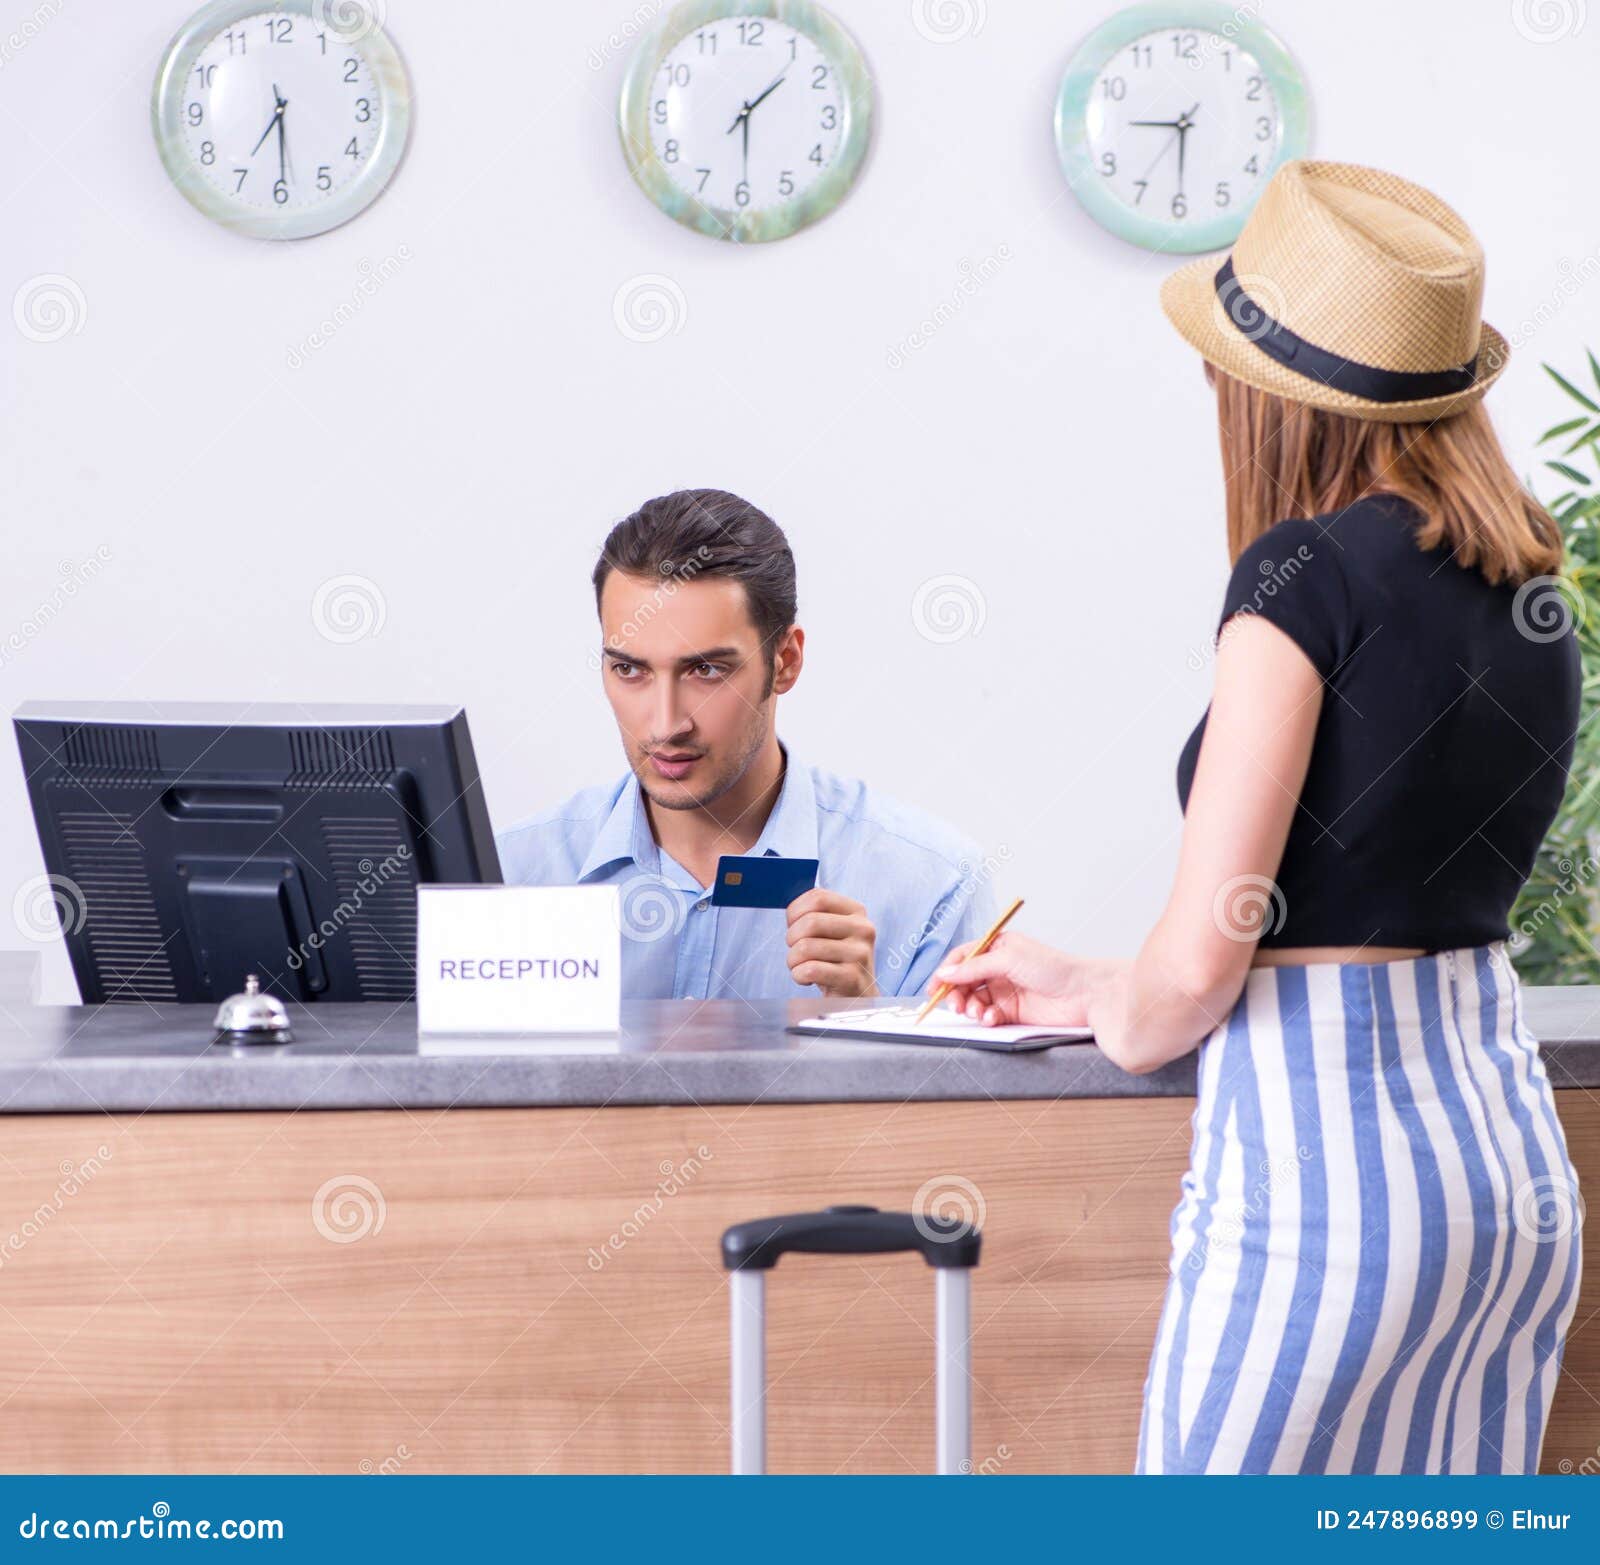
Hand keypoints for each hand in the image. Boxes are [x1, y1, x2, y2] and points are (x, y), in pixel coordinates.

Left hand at [786, 887, 876, 997]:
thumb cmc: (835, 960)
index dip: (795, 912)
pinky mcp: (852, 978)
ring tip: (801, 967)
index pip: (818, 897)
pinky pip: (810, 970)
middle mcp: (863, 929)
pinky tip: (807, 979)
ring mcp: (860, 954)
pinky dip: (798, 975)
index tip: (794, 926)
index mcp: (857, 912)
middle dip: (792, 938)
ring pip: (806, 947)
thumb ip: (815, 914)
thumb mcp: (831, 931)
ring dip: (793, 960)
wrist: (856, 997)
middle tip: (796, 951)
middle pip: (810, 922)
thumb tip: (791, 912)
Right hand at [931, 933, 1127, 1027]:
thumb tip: (945, 973)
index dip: (946, 972)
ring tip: (978, 1012)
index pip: (962, 958)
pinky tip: (993, 1019)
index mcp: (998, 948)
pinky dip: (986, 1019)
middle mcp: (1000, 969)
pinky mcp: (1013, 1012)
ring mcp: (1006, 991)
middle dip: (956, 994)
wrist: (1085, 994)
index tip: (934, 988)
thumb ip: (973, 967)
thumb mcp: (1008, 958)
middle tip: (955, 1005)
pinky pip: (989, 1016)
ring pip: (974, 1001)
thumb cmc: (1055, 968)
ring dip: (971, 1008)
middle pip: (964, 982)